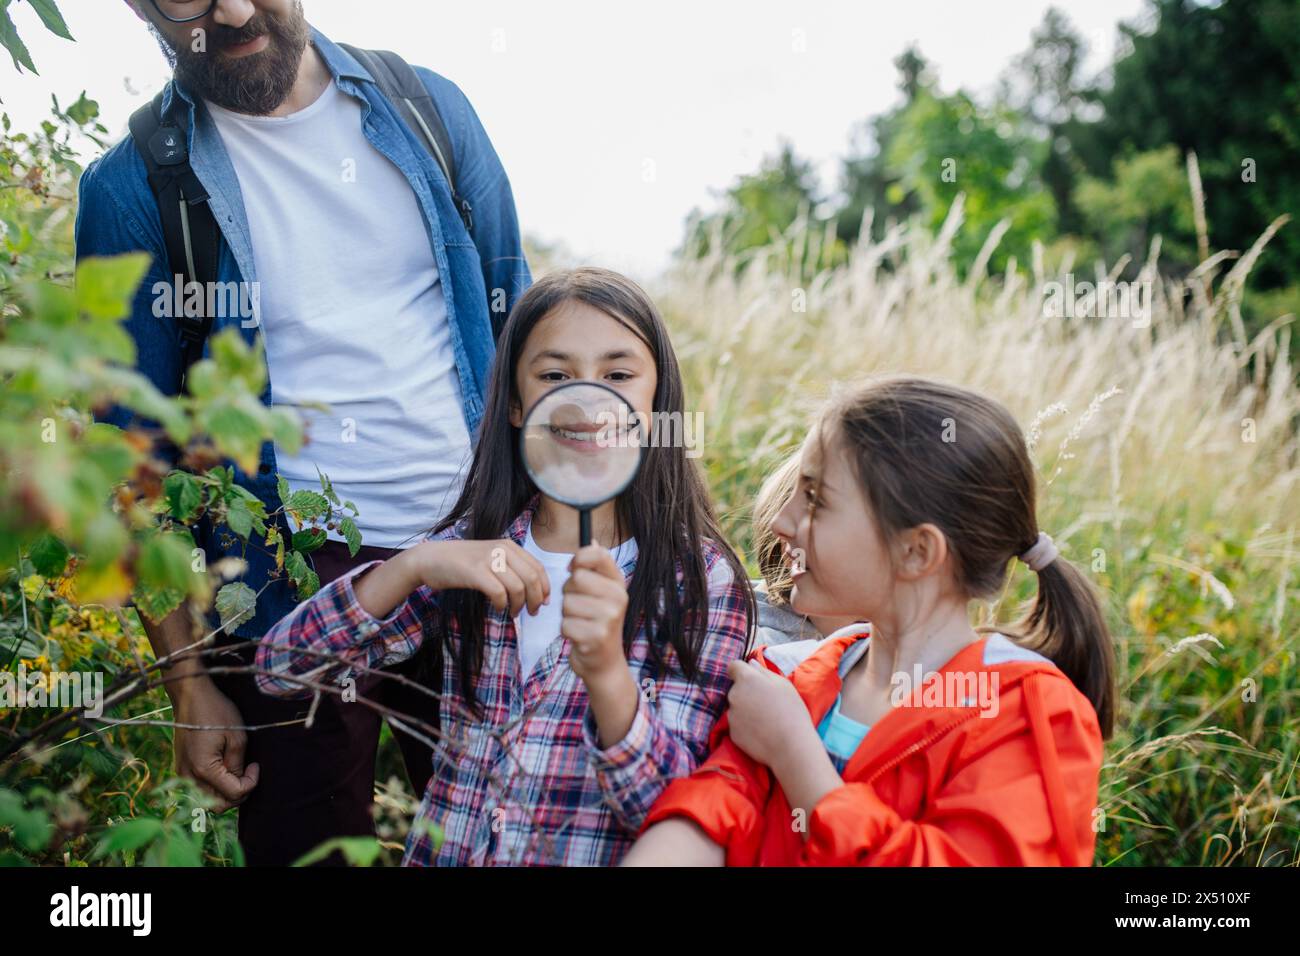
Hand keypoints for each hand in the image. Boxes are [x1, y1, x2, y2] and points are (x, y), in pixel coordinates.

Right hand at [172, 680, 258, 812]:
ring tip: (237, 772)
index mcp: (204, 769)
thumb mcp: (236, 737)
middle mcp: (189, 776)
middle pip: (218, 805)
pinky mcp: (181, 767)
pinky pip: (198, 788)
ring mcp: (182, 773)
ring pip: (207, 800)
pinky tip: (224, 770)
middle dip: (237, 795)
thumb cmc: (216, 711)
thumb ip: (238, 765)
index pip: (233, 794)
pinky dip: (213, 787)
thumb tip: (240, 782)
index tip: (256, 766)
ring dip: (225, 793)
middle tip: (248, 774)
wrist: (190, 696)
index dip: (250, 783)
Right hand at [414, 538, 549, 616]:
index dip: (545, 587)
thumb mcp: (491, 559)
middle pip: (532, 578)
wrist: (430, 559)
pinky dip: (502, 604)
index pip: (538, 567)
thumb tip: (536, 593)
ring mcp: (488, 559)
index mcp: (509, 546)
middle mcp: (501, 549)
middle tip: (532, 613)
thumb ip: (512, 570)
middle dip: (536, 599)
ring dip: (519, 604)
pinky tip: (498, 608)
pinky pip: (499, 592)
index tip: (544, 602)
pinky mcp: (475, 572)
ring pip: (518, 586)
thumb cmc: (462, 564)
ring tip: (513, 612)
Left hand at [560, 544, 628, 684]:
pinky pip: (564, 624)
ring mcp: (609, 618)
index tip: (573, 569)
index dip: (579, 558)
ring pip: (567, 603)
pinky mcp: (596, 636)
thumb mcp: (603, 594)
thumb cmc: (598, 623)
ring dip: (567, 614)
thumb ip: (596, 568)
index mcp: (619, 583)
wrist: (605, 663)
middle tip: (580, 606)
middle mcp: (618, 598)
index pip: (597, 554)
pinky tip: (579, 637)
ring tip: (581, 623)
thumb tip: (592, 539)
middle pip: (575, 579)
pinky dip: (566, 632)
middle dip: (569, 593)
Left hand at [725, 658, 818, 769]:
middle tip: (766, 703)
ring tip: (765, 720)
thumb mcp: (783, 685)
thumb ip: (763, 671)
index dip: (741, 671)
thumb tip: (751, 663)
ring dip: (745, 710)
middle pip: (736, 688)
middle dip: (746, 692)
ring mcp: (731, 715)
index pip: (733, 666)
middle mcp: (734, 694)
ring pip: (736, 707)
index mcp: (747, 679)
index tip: (751, 679)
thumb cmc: (791, 711)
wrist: (790, 746)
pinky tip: (761, 732)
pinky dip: (746, 727)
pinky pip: (737, 725)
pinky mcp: (732, 733)